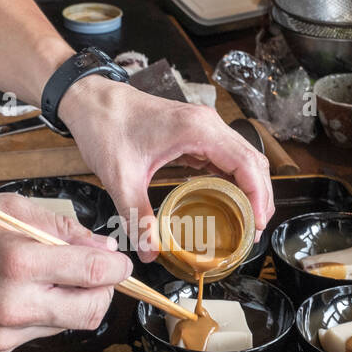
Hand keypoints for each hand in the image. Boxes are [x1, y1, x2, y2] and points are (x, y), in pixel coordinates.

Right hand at [0, 193, 131, 351]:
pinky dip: (48, 311)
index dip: (117, 267)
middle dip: (105, 291)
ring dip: (75, 300)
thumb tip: (100, 247)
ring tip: (51, 275)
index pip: (93, 273)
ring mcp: (6, 331)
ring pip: (70, 324)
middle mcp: (15, 303)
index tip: (119, 260)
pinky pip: (44, 331)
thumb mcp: (2, 208)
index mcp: (18, 260)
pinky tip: (27, 291)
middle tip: (96, 271)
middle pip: (92, 311)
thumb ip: (58, 228)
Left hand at [59, 76, 275, 260]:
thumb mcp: (120, 178)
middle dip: (259, 197)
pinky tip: (226, 203)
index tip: (257, 225)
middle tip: (253, 232)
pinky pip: (225, 157)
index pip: (247, 164)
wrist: (91, 100)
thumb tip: (150, 251)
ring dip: (249, 189)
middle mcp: (207, 125)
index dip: (259, 197)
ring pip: (243, 159)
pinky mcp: (194, 133)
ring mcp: (203, 127)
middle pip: (253, 162)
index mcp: (198, 130)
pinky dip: (233, 180)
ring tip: (245, 222)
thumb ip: (137, 216)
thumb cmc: (106, 126)